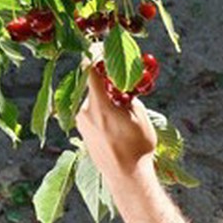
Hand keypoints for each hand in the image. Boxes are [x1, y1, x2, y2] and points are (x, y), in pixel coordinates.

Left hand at [76, 63, 156, 178]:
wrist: (126, 176)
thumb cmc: (138, 147)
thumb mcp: (140, 116)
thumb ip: (129, 97)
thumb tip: (123, 88)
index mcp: (99, 106)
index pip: (89, 71)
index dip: (94, 55)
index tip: (99, 46)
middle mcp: (85, 113)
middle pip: (91, 85)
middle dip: (104, 80)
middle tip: (119, 79)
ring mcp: (81, 124)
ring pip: (91, 100)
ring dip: (103, 97)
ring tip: (121, 104)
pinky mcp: (83, 133)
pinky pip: (90, 113)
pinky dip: (101, 109)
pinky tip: (115, 119)